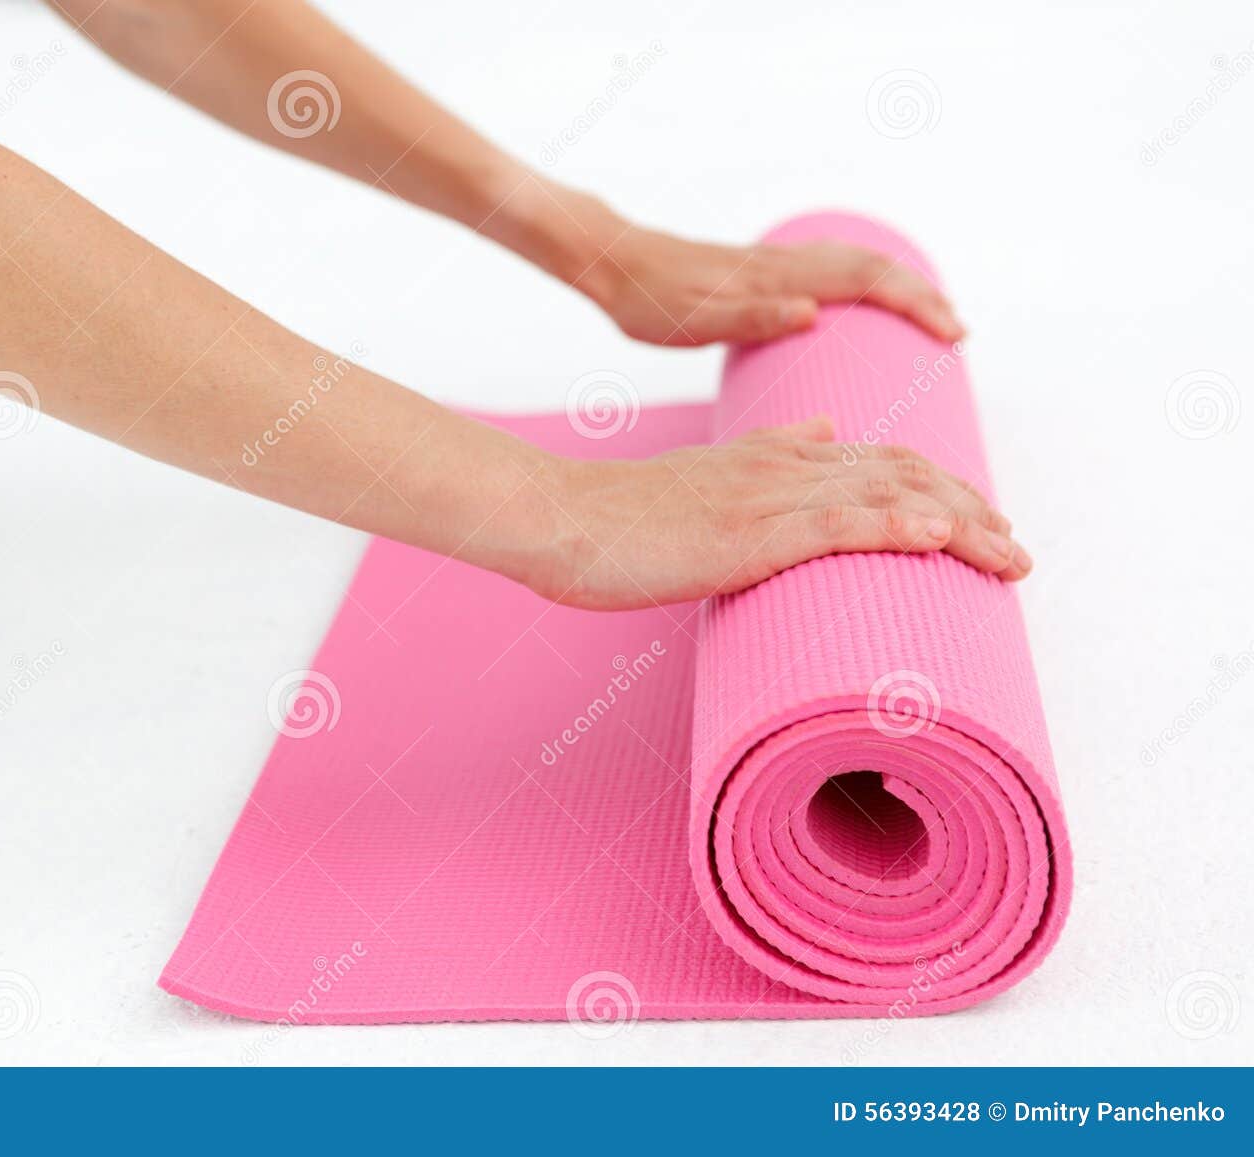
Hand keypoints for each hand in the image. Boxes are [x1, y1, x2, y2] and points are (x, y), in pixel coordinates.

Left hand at [502, 181, 962, 345]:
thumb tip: (812, 312)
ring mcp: (773, 267)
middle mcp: (782, 266)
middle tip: (957, 336)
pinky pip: (830, 272)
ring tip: (928, 320)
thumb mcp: (692, 321)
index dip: (915, 305)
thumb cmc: (647, 301)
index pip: (867, 282)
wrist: (612, 264)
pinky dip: (863, 285)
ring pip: (854, 266)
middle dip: (922, 299)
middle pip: (872, 269)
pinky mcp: (760, 273)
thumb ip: (750, 317)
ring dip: (898, 289)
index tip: (950, 335)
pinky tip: (862, 307)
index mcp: (776, 280)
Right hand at [523, 418, 1028, 610]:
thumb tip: (824, 430)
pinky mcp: (750, 530)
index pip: (879, 463)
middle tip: (1016, 554)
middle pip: (903, 474)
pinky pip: (839, 522)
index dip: (939, 491)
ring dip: (960, 527)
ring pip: (888, 495)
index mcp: (775, 455)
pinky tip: (942, 538)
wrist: (562, 517)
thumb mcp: (705, 476)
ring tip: (1008, 556)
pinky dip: (897, 525)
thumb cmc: (620, 516)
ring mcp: (770, 495)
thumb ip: (767, 450)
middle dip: (971, 512)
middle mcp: (784, 464)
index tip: (980, 527)